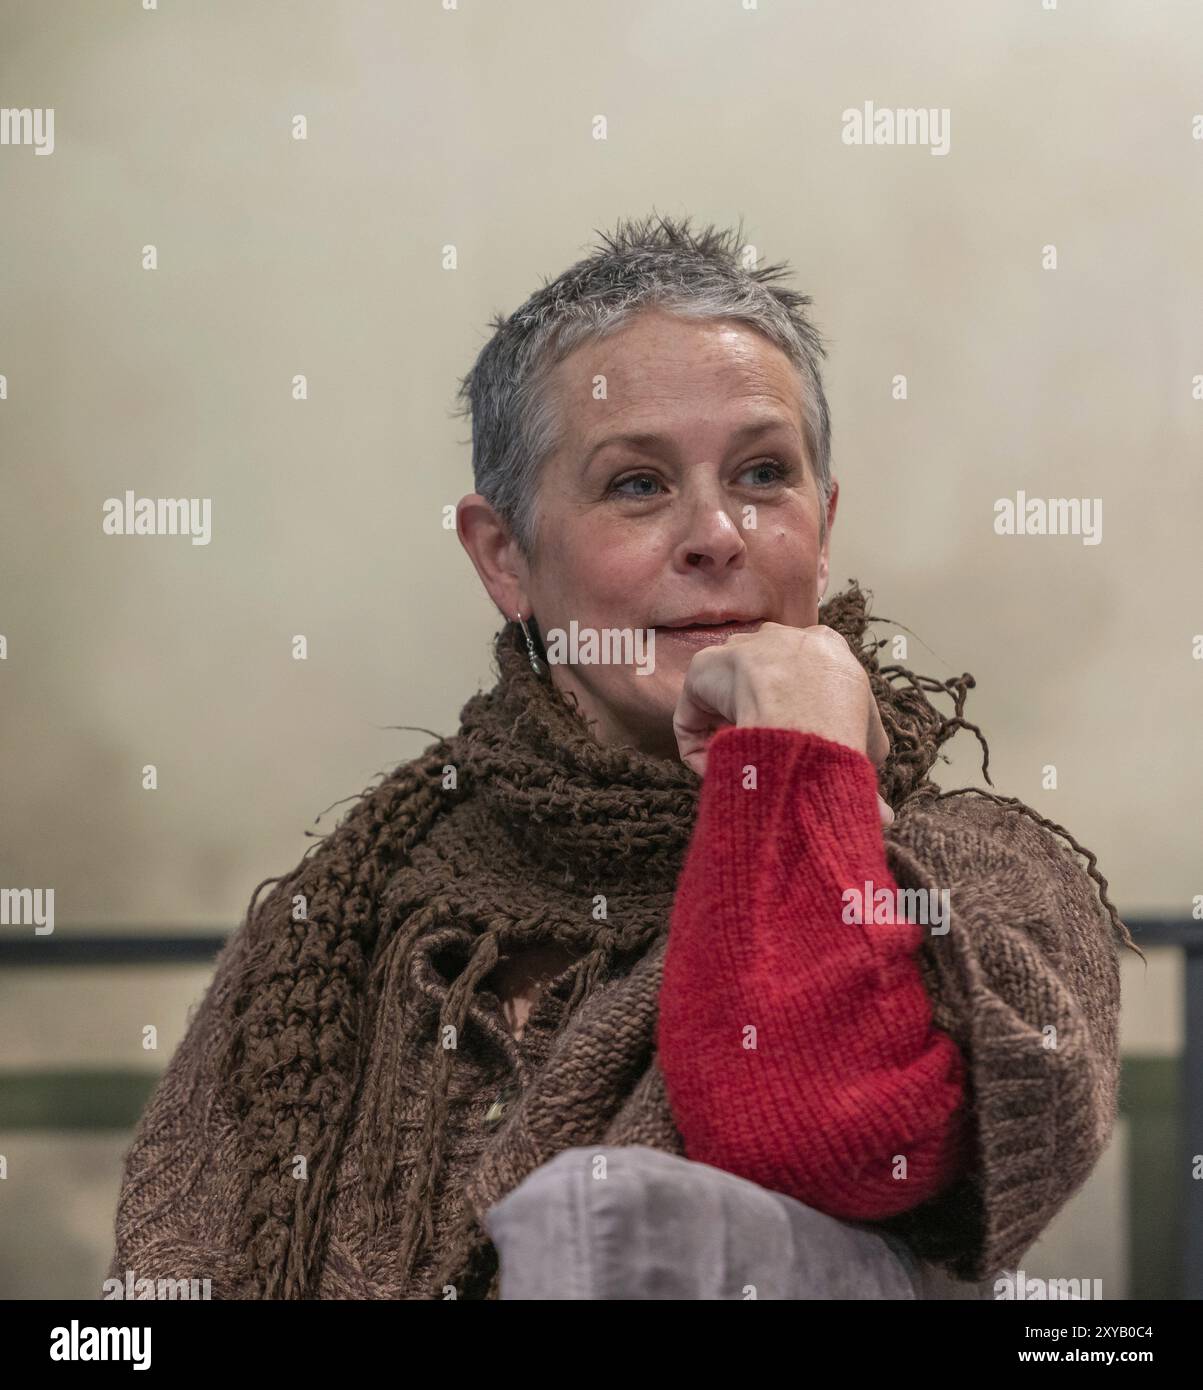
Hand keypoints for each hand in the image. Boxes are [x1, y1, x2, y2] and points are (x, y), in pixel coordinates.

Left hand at [672, 622, 892, 822]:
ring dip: (729, 732)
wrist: (808, 709)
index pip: (806, 674)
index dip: (800, 711)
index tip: (797, 742)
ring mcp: (739, 650)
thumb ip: (866, 768)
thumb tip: (884, 819)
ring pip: (726, 694)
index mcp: (823, 648)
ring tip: (741, 765)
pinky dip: (697, 747)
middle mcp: (778, 640)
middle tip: (764, 757)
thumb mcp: (867, 744)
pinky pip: (694, 713)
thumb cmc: (845, 723)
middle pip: (762, 680)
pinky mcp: (704, 669)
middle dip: (761, 719)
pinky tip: (713, 772)